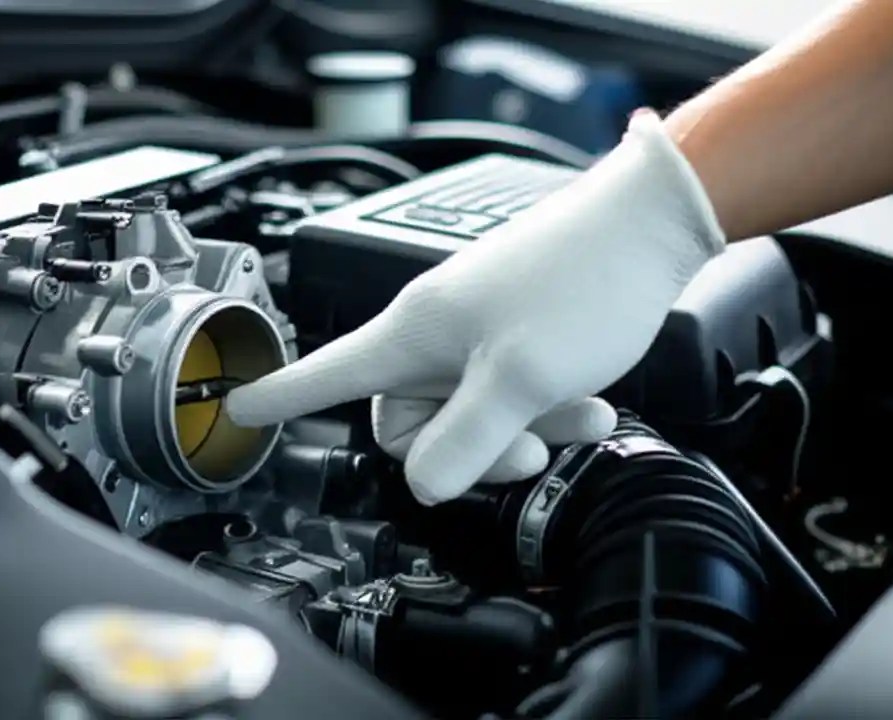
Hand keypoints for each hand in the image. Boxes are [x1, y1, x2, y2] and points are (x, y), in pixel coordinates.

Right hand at [226, 111, 725, 503]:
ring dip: (522, 427)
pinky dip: (546, 404)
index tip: (240, 407)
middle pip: (412, 419)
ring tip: (577, 416)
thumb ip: (466, 440)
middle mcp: (437, 330)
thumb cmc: (583, 282)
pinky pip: (508, 388)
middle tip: (524, 447)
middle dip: (469, 448)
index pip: (327, 373)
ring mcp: (477, 329)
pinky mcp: (517, 329)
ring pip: (471, 410)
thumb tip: (425, 484)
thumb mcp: (522, 381)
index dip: (281, 396)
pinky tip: (589, 402)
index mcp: (415, 333)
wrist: (652, 223)